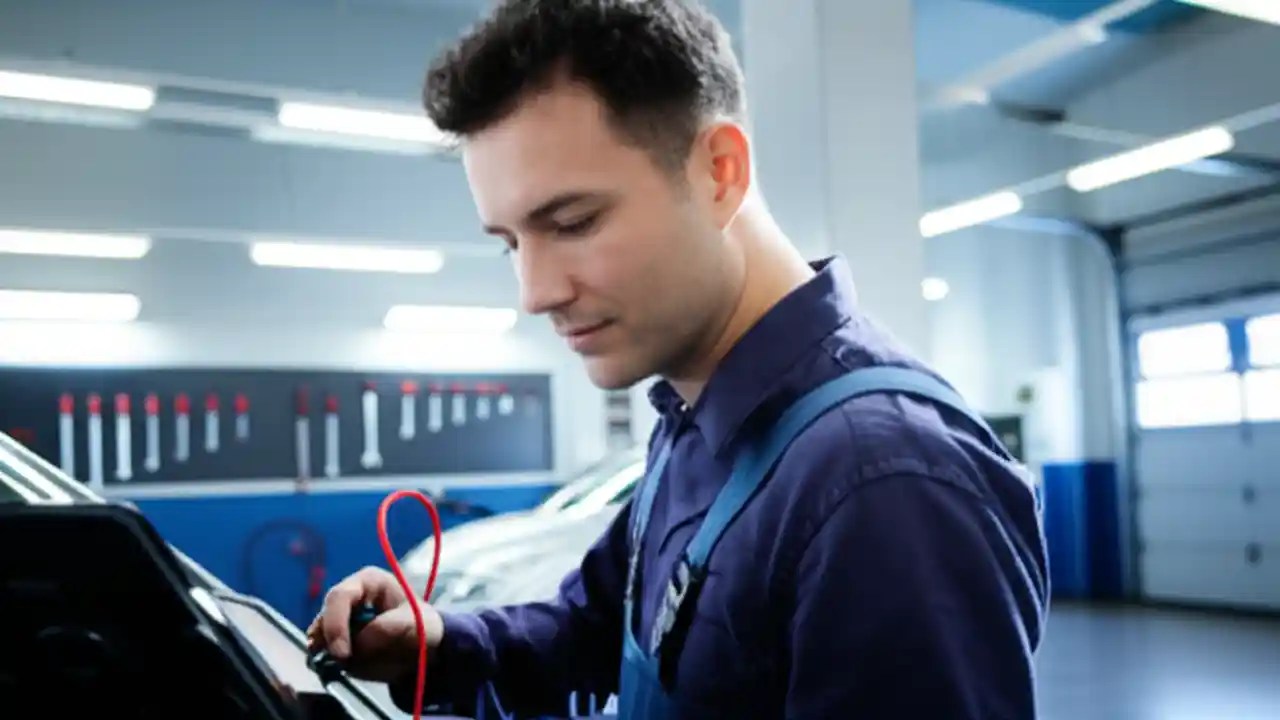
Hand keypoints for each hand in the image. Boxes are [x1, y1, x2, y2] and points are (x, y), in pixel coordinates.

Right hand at [305, 566, 444, 682]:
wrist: (424, 647)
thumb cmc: (421, 626)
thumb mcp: (410, 624)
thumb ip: (382, 631)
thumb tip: (355, 647)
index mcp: (367, 581)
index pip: (340, 596)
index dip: (335, 624)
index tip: (342, 653)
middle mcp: (349, 597)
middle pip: (324, 616)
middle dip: (329, 639)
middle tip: (341, 660)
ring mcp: (341, 618)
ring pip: (319, 634)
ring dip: (325, 651)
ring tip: (340, 663)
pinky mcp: (338, 639)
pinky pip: (322, 649)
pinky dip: (325, 659)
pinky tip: (333, 666)